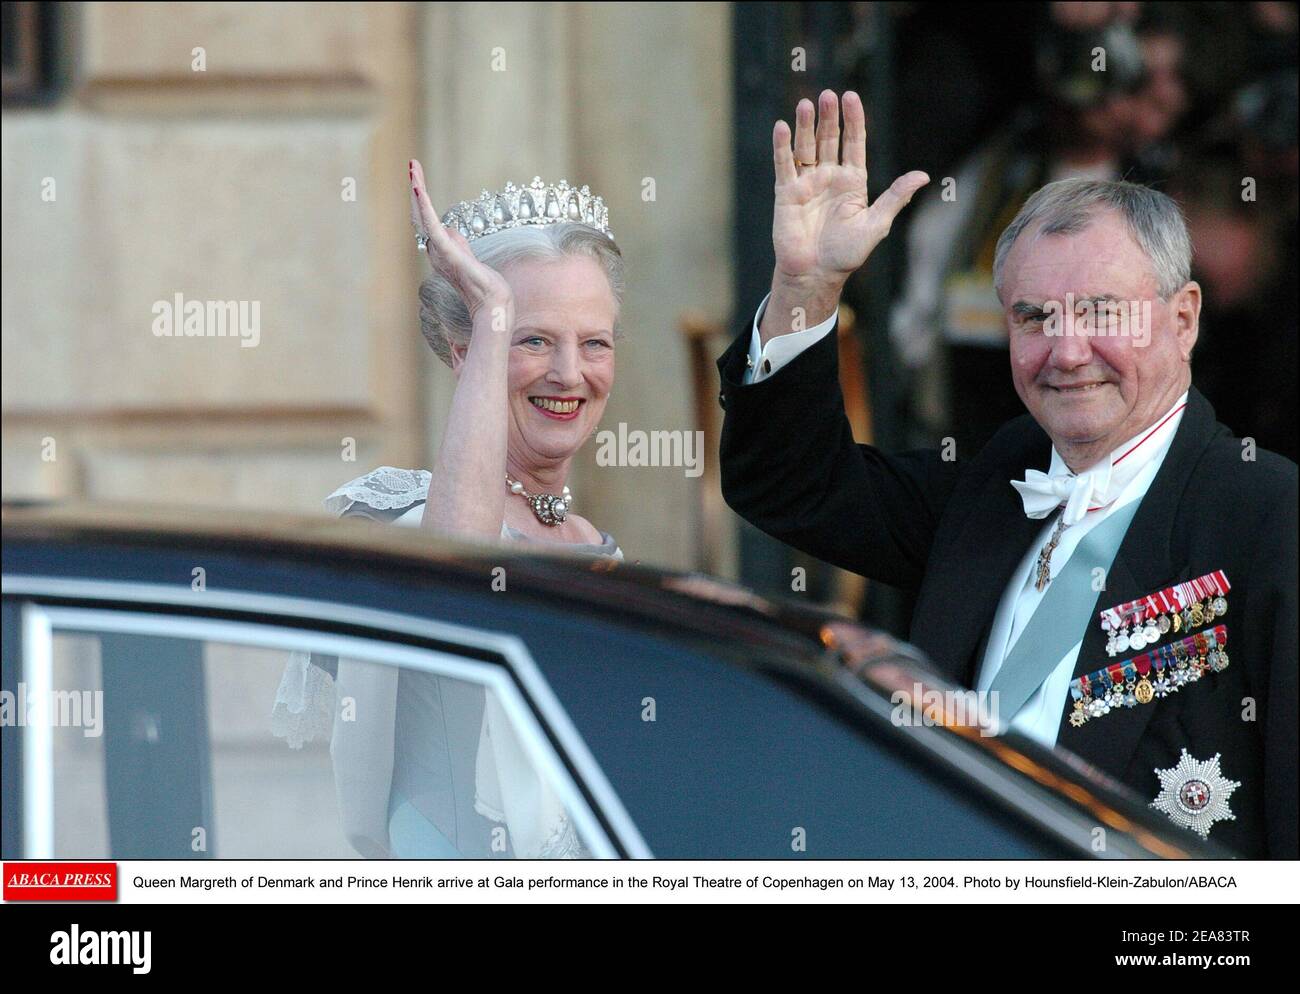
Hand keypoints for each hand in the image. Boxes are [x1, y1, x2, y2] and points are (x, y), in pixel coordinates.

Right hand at [409, 158, 513, 325]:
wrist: (491, 304)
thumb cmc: (483, 287)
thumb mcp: (468, 256)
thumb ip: (457, 242)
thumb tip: (449, 228)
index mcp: (440, 251)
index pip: (427, 221)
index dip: (421, 201)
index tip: (417, 178)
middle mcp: (435, 250)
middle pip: (421, 214)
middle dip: (417, 188)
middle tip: (412, 164)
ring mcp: (440, 251)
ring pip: (424, 216)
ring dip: (418, 189)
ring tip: (413, 167)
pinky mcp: (447, 251)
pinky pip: (432, 226)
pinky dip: (425, 207)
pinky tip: (419, 189)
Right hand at [771, 90, 928, 292]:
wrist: (815, 274)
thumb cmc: (846, 254)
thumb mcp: (876, 224)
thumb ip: (895, 197)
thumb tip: (923, 176)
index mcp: (852, 182)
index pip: (854, 143)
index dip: (853, 120)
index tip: (851, 97)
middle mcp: (829, 177)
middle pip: (829, 140)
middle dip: (829, 118)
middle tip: (828, 96)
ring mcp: (807, 183)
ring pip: (806, 147)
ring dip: (805, 125)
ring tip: (807, 104)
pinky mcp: (786, 193)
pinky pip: (784, 165)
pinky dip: (782, 146)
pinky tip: (782, 126)